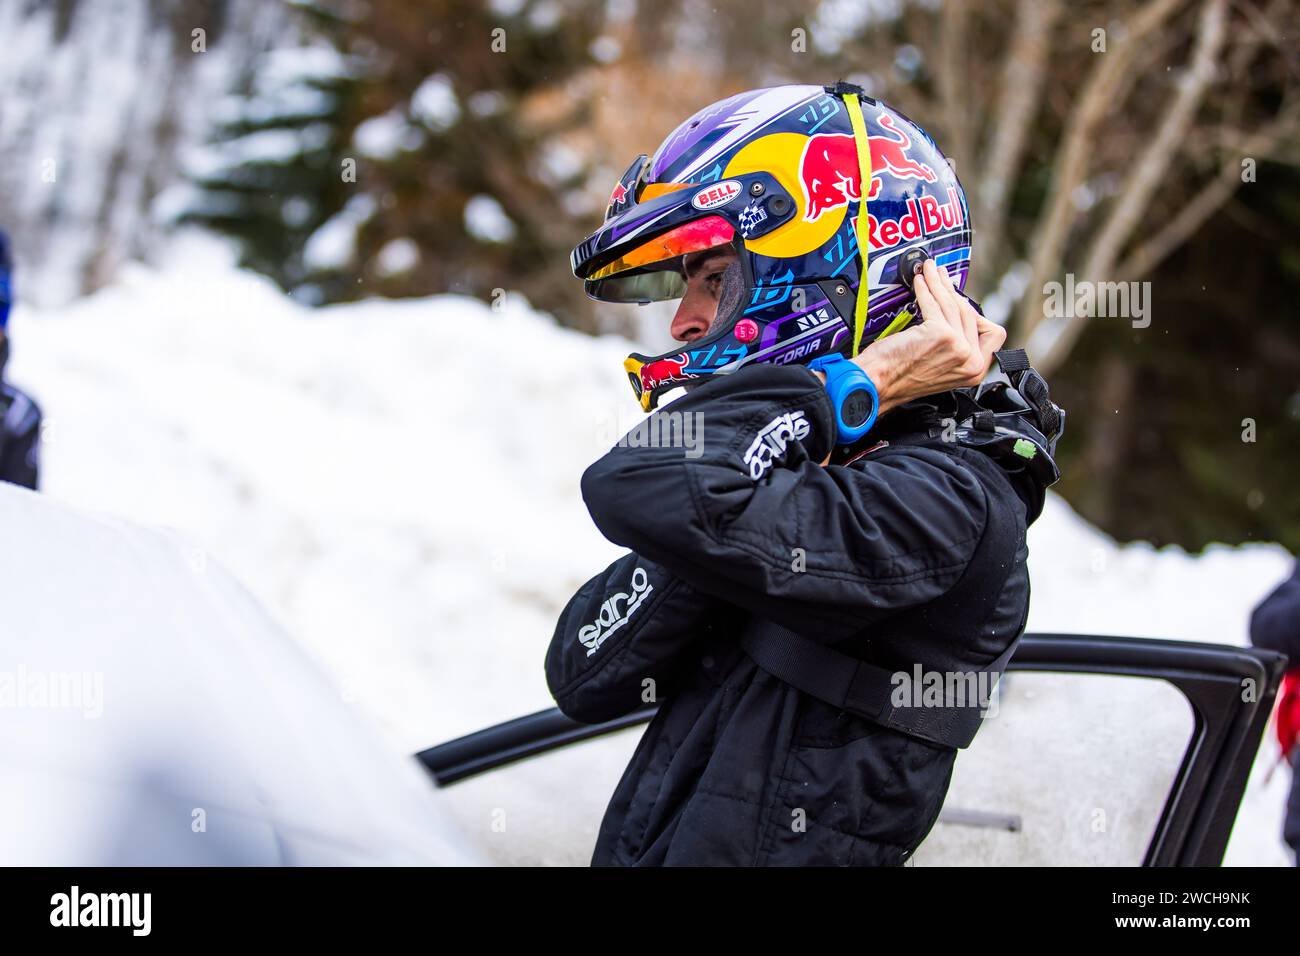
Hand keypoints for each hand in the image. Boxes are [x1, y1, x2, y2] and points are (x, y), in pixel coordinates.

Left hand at [845, 260, 1005, 414]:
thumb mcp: (940, 365)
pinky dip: (926, 288)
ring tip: (929, 271)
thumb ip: (955, 347)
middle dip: (952, 291)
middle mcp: (972, 362)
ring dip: (939, 283)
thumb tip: (957, 316)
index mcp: (975, 371)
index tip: (960, 302)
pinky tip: (920, 281)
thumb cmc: (898, 376)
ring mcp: (959, 348)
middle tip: (941, 276)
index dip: (976, 315)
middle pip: (970, 315)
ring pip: (953, 305)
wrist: (877, 384)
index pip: (991, 334)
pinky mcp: (942, 335)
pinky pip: (935, 304)